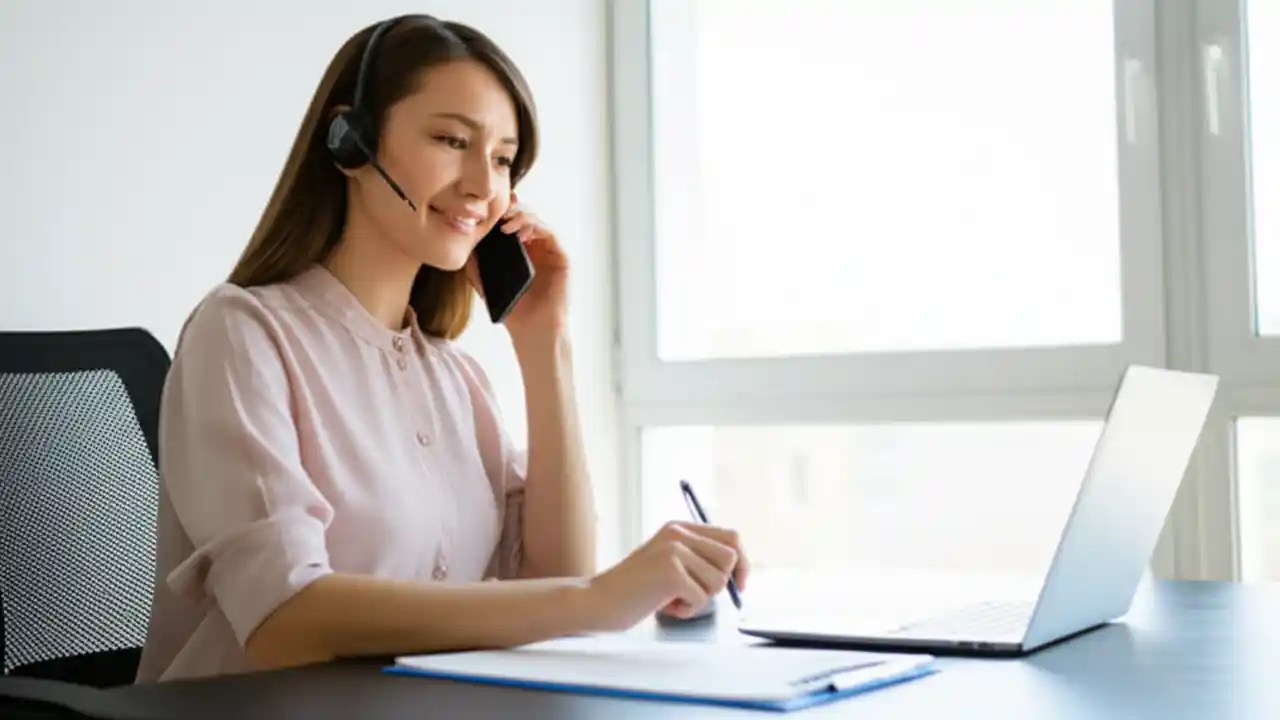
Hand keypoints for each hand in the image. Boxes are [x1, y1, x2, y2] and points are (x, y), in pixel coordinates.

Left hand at [466, 192, 568, 343]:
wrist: (533, 332)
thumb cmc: (514, 310)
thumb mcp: (487, 284)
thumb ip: (477, 265)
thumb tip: (464, 243)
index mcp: (520, 251)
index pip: (512, 222)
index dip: (501, 212)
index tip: (484, 209)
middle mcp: (537, 248)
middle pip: (526, 215)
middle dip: (511, 209)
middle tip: (495, 211)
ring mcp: (550, 252)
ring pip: (538, 220)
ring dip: (521, 216)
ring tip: (504, 223)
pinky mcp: (562, 258)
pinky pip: (550, 233)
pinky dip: (535, 227)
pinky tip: (518, 232)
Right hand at [581, 522, 749, 632]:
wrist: (598, 601)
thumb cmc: (635, 589)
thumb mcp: (669, 563)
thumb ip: (697, 559)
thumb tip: (739, 570)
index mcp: (679, 527)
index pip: (731, 536)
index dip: (742, 563)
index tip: (739, 585)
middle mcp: (678, 533)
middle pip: (730, 557)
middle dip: (721, 583)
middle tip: (696, 596)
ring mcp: (674, 550)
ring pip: (718, 581)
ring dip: (700, 599)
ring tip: (673, 600)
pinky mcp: (670, 572)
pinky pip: (702, 599)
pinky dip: (688, 610)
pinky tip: (666, 607)